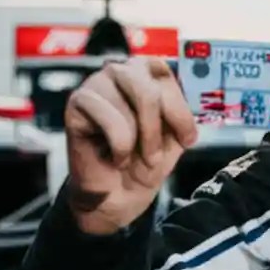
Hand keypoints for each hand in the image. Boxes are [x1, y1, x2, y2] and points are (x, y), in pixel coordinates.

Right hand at [63, 57, 197, 234]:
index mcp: (145, 74)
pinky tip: (114, 157)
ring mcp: (96, 84)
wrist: (118, 198)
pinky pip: (108, 116)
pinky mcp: (77, 103)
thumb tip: (192, 96)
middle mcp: (120, 72)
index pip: (165, 74)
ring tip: (134, 158)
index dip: (178, 109)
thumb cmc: (143, 163)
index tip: (187, 139)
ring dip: (141, 138)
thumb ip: (180, 111)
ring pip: (130, 100)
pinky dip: (119, 144)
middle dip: (157, 127)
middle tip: (155, 155)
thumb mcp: (174, 135)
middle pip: (148, 86)